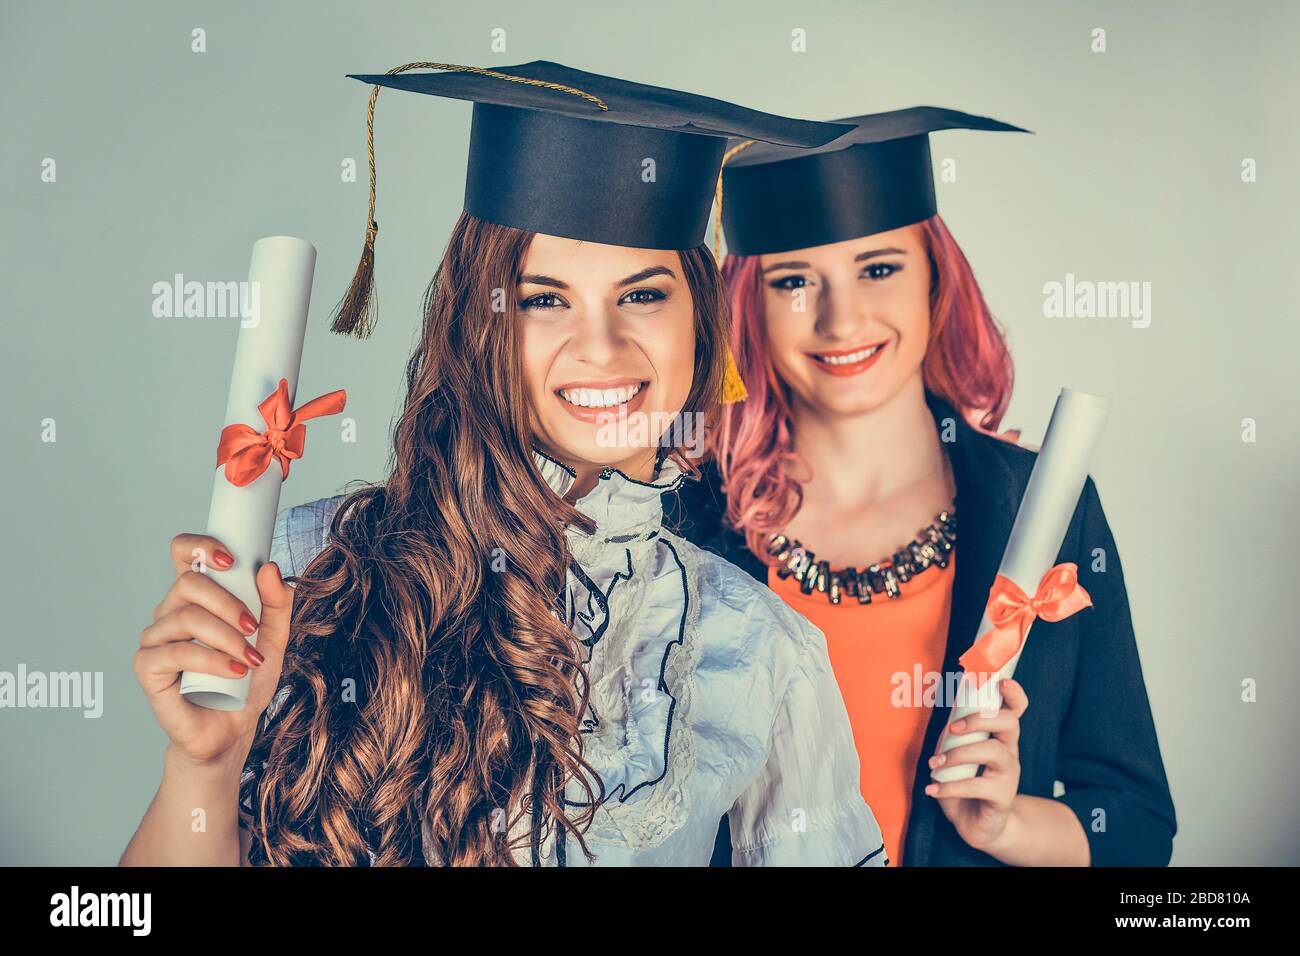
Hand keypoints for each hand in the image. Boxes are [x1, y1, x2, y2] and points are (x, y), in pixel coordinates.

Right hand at [133, 533, 294, 768]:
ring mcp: (156, 638)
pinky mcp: (148, 667)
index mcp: (198, 598)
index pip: (184, 553)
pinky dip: (210, 659)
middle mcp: (171, 612)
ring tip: (248, 660)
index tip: (230, 559)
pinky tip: (234, 671)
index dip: (200, 545)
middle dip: (227, 602)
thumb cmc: (248, 681)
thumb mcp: (275, 639)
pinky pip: (175, 652)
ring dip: (225, 636)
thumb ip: (277, 603)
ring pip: (185, 616)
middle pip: (188, 582)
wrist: (233, 729)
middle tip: (253, 627)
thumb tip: (269, 568)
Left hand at [924, 678, 1028, 854]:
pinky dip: (949, 787)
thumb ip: (953, 738)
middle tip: (953, 729)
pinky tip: (932, 789)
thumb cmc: (966, 785)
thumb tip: (944, 719)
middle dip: (981, 719)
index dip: (1013, 693)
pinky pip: (977, 786)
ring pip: (993, 752)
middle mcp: (1009, 753)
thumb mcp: (956, 758)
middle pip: (1009, 724)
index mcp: (999, 738)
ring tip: (935, 763)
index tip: (1001, 681)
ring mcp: (1009, 776)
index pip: (1015, 710)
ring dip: (958, 754)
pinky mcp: (1002, 797)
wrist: (979, 826)